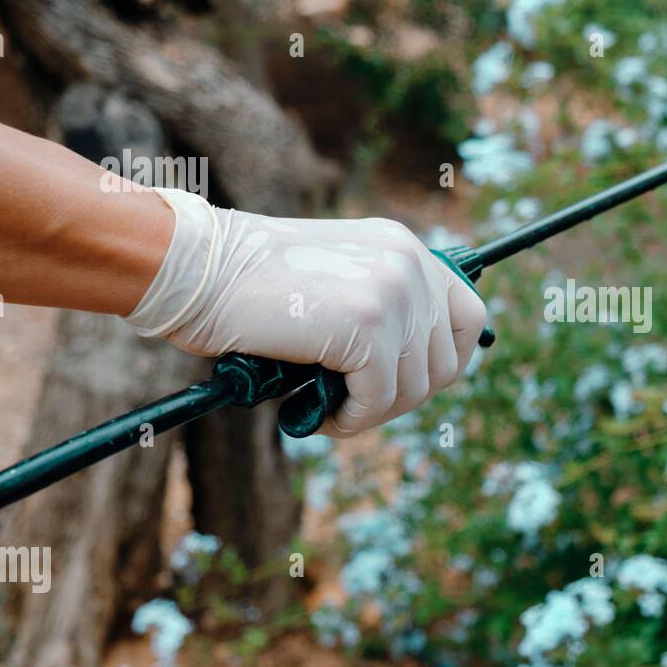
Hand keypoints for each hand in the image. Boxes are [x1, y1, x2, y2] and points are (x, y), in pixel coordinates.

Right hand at [125, 187, 486, 435]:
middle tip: (355, 405)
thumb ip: (379, 307)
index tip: (409, 384)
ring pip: (414, 387)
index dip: (447, 361)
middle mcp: (409, 264)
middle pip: (446, 361)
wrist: (197, 268)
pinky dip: (352, 419)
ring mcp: (392, 292)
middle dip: (402, 397)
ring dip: (373, 412)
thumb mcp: (334, 281)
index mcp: (404, 248)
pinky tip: (320, 414)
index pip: (468, 315)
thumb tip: (411, 371)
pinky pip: (380, 398)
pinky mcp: (368, 325)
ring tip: (330, 408)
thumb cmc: (248, 286)